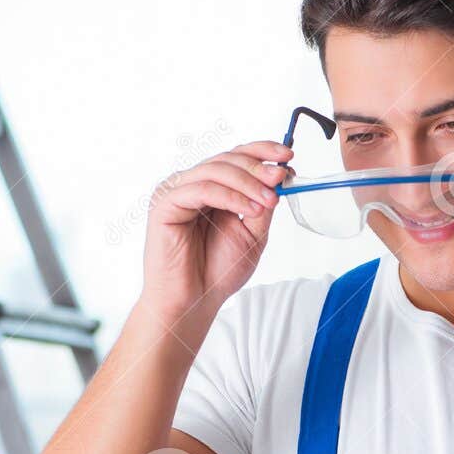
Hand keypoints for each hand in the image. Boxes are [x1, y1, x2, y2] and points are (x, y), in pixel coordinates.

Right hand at [140, 141, 290, 327]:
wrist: (194, 302)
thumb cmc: (217, 271)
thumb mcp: (253, 233)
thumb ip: (263, 204)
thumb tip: (280, 177)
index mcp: (210, 188)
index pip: (235, 157)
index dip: (261, 151)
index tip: (288, 156)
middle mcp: (191, 185)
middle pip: (226, 159)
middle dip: (258, 166)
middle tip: (281, 177)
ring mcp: (175, 192)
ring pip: (215, 170)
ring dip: (247, 182)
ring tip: (268, 200)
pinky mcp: (164, 203)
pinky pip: (201, 189)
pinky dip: (230, 196)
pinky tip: (249, 208)